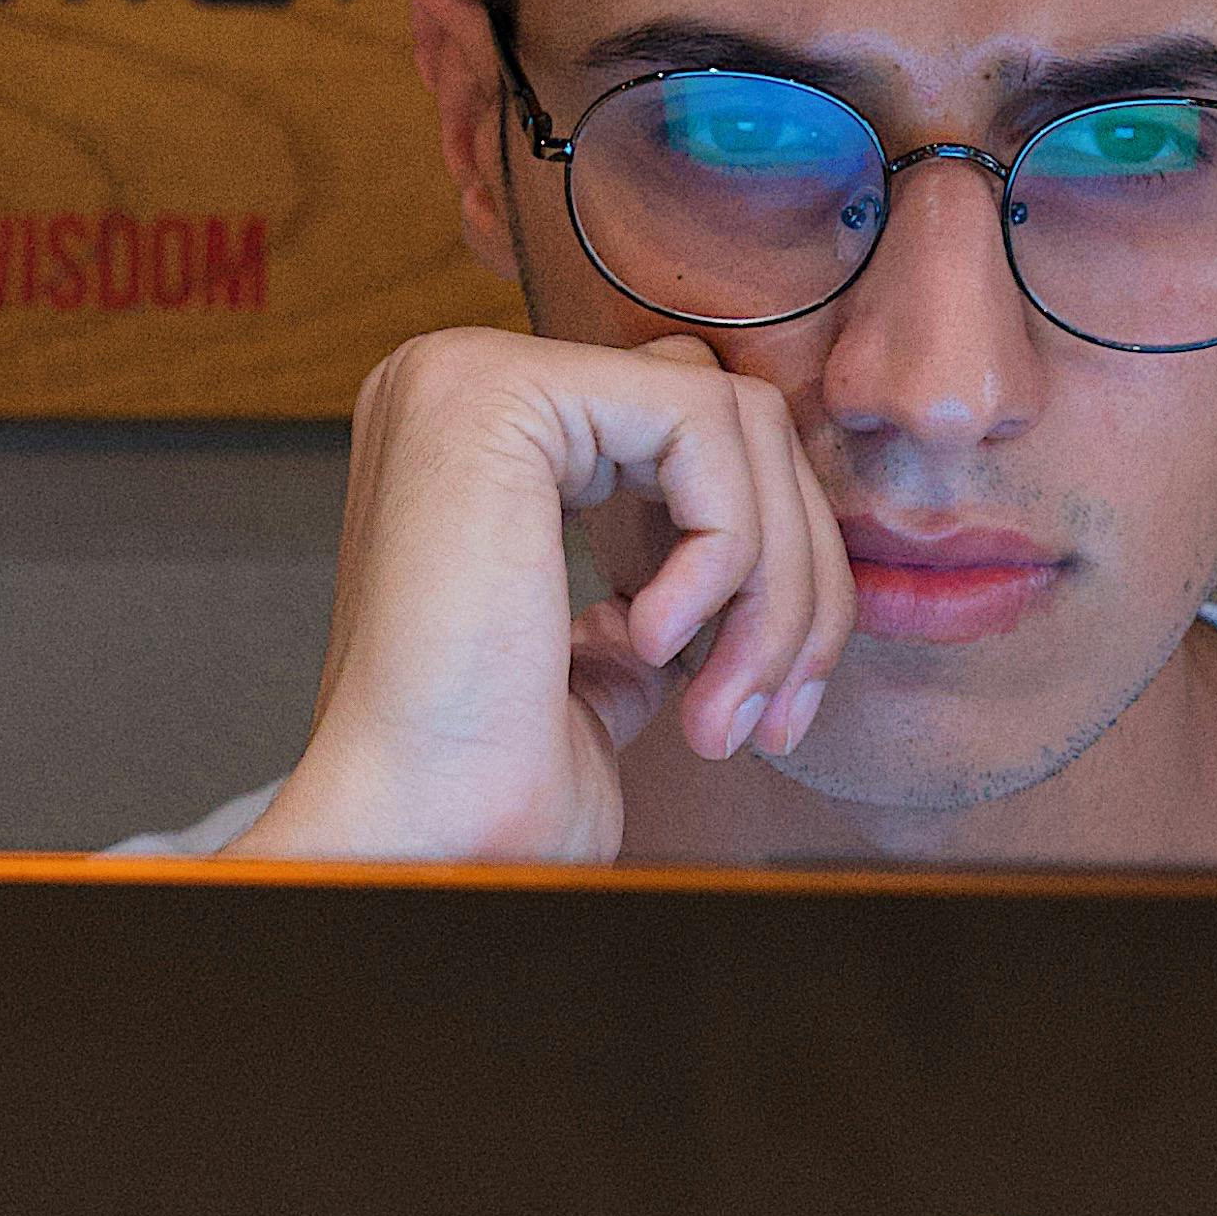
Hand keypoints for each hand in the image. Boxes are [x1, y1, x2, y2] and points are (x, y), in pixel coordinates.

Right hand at [235, 325, 851, 864]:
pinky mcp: (498, 393)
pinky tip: (657, 641)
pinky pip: (702, 421)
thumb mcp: (596, 673)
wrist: (424, 838)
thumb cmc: (492, 790)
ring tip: (723, 704)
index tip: (768, 706)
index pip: (694, 440)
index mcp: (475, 444)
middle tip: (771, 713)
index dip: (771, 572)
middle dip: (792, 580)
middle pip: (728, 421)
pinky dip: (726, 547)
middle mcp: (460, 386)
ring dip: (774, 582)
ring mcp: (470, 377)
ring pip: (734, 418)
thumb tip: (716, 577)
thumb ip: (649, 602)